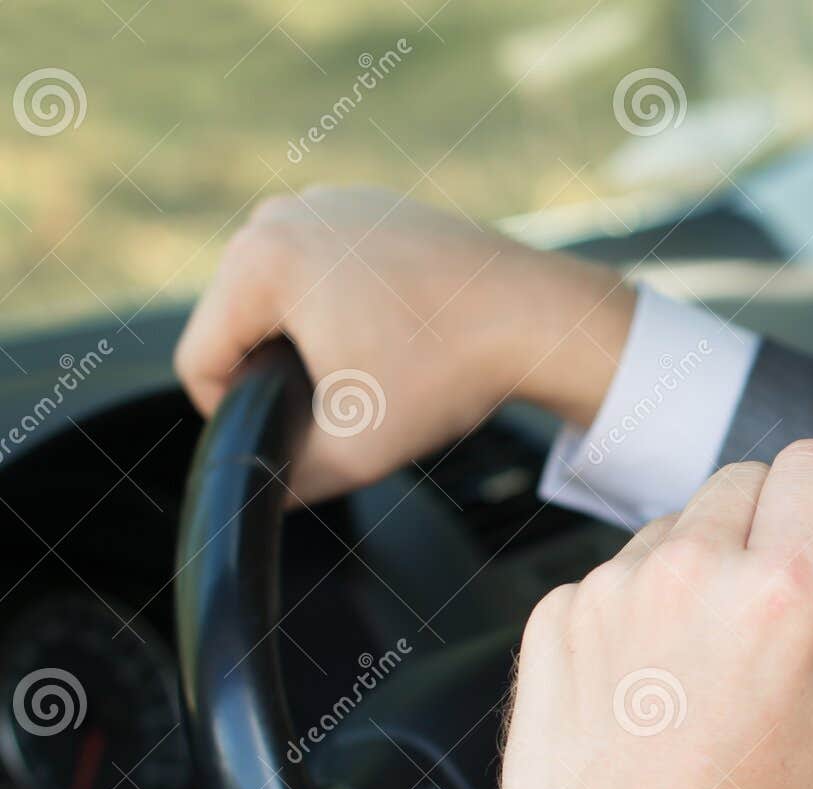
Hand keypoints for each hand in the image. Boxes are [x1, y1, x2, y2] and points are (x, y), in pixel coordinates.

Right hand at [175, 186, 634, 502]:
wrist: (540, 319)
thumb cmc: (451, 372)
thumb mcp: (353, 450)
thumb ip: (283, 480)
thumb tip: (251, 493)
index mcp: (259, 259)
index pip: (201, 360)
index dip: (234, 416)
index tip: (294, 435)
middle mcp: (282, 213)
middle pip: (234, 324)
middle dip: (275, 374)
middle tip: (349, 402)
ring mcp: (327, 200)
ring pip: (277, 299)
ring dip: (307, 343)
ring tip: (374, 370)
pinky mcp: (367, 205)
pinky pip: (323, 272)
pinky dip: (343, 309)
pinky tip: (394, 337)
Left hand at [499, 439, 812, 788]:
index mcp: (782, 598)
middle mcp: (691, 577)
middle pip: (745, 482)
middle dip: (778, 519)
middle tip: (790, 589)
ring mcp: (612, 595)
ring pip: (672, 530)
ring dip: (702, 565)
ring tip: (716, 649)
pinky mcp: (554, 623)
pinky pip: (606, 579)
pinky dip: (634, 609)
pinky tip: (653, 679)